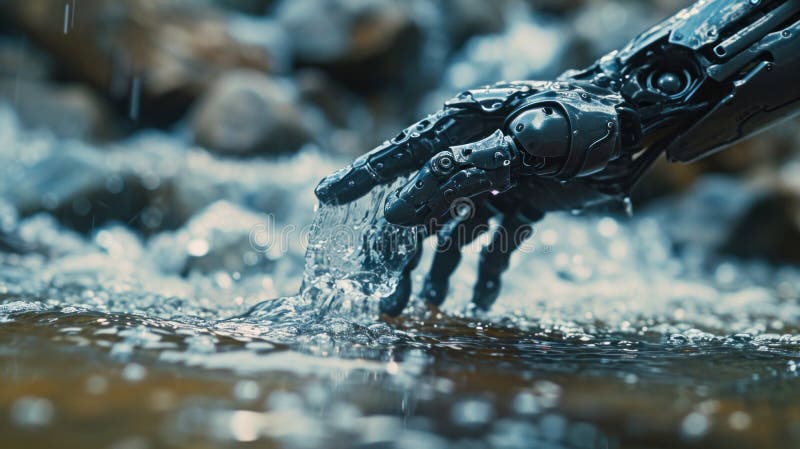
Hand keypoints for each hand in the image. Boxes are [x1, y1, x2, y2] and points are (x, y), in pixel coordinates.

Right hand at [315, 81, 629, 314]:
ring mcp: (495, 183)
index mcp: (461, 131)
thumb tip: (403, 203)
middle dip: (400, 257)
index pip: (398, 156)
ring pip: (453, 234)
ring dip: (438, 272)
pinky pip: (494, 244)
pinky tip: (482, 302)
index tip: (324, 197)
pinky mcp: (522, 204)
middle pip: (421, 211)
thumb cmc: (583, 124)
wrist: (639, 125)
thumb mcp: (526, 142)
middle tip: (386, 302)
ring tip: (426, 310)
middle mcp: (470, 158)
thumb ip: (465, 170)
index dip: (359, 178)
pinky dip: (487, 271)